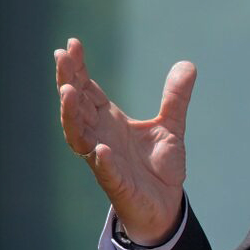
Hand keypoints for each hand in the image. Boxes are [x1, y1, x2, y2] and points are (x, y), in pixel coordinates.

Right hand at [55, 36, 194, 245]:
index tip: (72, 44)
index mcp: (110, 121)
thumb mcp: (171, 127)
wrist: (166, 205)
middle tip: (62, 57)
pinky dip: (100, 159)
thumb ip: (176, 98)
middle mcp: (100, 136)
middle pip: (77, 106)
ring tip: (68, 92)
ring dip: (72, 115)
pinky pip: (105, 171)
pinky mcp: (116, 183)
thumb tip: (188, 65)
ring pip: (80, 135)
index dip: (78, 68)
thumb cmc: (159, 167)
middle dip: (68, 81)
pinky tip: (99, 148)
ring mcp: (104, 160)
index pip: (88, 89)